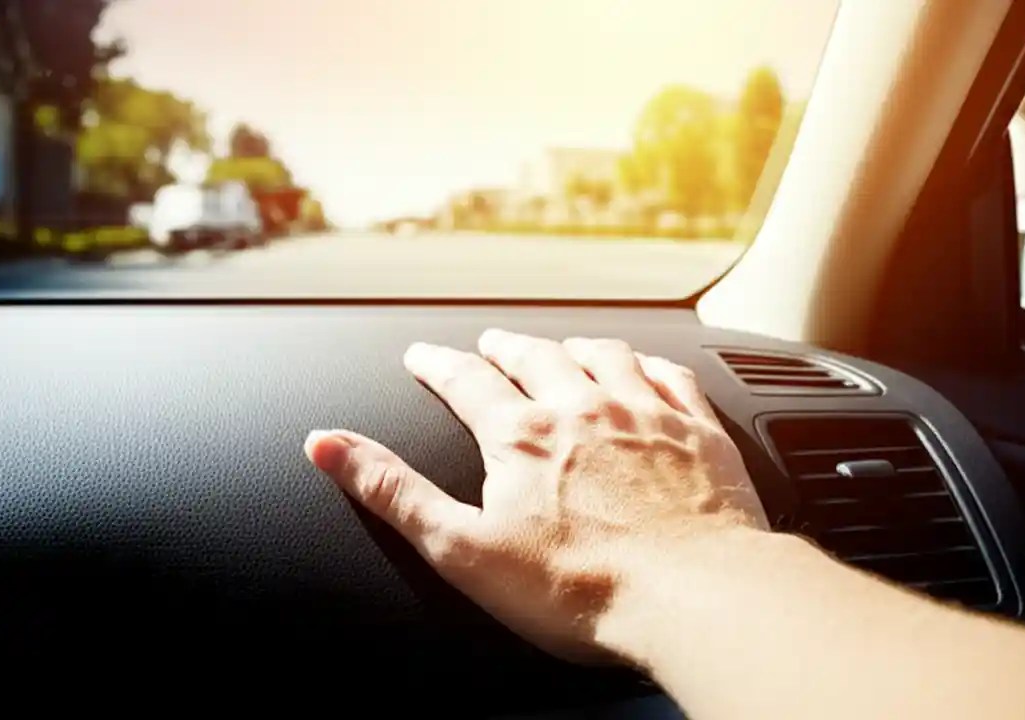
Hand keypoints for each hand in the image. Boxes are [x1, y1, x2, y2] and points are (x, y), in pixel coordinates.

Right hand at [303, 329, 766, 661]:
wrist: (693, 596)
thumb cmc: (581, 587)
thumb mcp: (463, 548)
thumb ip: (393, 491)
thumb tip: (327, 445)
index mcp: (522, 435)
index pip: (465, 380)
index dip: (436, 364)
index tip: (422, 356)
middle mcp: (584, 406)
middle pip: (534, 357)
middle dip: (503, 348)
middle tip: (488, 344)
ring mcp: (646, 413)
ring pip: (603, 354)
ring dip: (574, 345)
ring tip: (562, 347)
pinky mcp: (698, 432)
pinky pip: (671, 374)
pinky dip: (649, 363)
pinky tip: (646, 367)